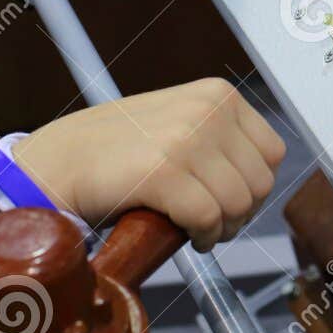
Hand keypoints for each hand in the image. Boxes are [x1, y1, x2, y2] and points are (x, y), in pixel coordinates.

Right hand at [11, 80, 286, 249]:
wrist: (59, 161)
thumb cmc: (118, 149)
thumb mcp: (179, 119)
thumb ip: (219, 135)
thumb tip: (263, 178)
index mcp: (218, 94)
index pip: (272, 153)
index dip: (256, 186)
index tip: (231, 202)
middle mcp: (208, 110)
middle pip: (260, 183)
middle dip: (240, 212)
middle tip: (213, 223)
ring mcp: (187, 138)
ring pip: (238, 204)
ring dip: (222, 229)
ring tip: (198, 230)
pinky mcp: (165, 171)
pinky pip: (208, 219)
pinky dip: (203, 237)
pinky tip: (186, 236)